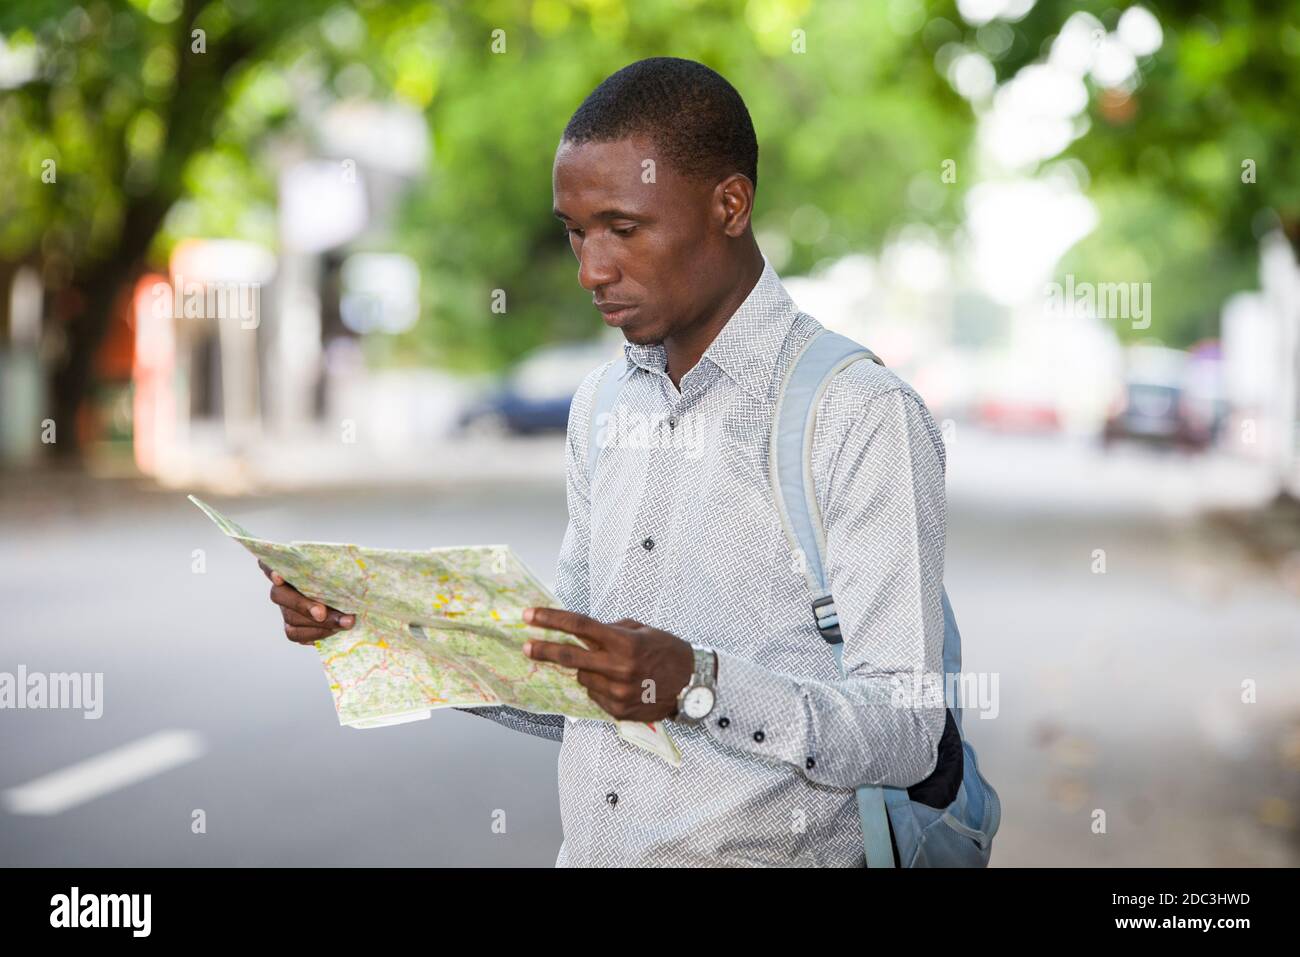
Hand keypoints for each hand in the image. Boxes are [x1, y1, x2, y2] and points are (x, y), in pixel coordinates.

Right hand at [258, 559, 354, 644]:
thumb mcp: (340, 571)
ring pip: (291, 618)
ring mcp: (286, 609)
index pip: (270, 564)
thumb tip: (349, 579)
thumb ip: (336, 573)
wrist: (351, 600)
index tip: (279, 576)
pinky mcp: (292, 627)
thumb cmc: (344, 579)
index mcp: (291, 568)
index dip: (270, 570)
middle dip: (303, 606)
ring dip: (319, 624)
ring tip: (344, 623)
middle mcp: (283, 588)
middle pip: (280, 595)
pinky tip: (334, 632)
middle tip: (322, 613)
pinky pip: (297, 634)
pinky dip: (317, 634)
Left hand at [521, 607, 692, 721]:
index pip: (580, 627)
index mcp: (624, 643)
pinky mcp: (618, 710)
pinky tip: (620, 683)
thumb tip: (584, 633)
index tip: (530, 615)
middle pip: (570, 657)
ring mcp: (617, 692)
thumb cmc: (668, 652)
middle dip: (544, 650)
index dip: (551, 620)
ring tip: (612, 668)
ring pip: (583, 677)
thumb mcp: (642, 631)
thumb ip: (611, 630)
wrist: (693, 685)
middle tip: (526, 646)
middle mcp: (618, 668)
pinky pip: (595, 694)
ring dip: (588, 670)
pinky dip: (600, 686)